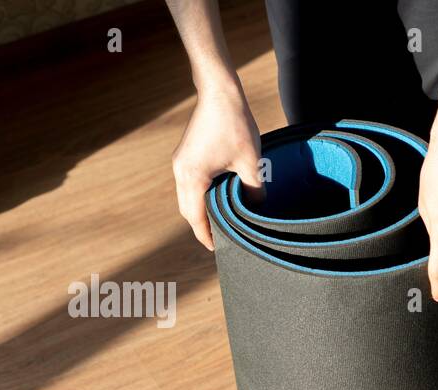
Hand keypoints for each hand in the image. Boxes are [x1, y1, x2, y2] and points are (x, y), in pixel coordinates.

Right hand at [171, 80, 262, 250]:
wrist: (219, 92)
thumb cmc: (235, 125)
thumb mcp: (251, 163)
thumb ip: (254, 191)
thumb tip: (258, 211)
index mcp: (192, 176)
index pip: (195, 217)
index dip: (206, 236)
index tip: (217, 250)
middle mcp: (181, 171)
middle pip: (187, 210)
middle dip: (202, 227)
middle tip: (221, 241)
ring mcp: (180, 162)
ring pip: (187, 198)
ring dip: (200, 212)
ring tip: (220, 224)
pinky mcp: (185, 155)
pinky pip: (189, 184)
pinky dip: (199, 197)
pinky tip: (217, 201)